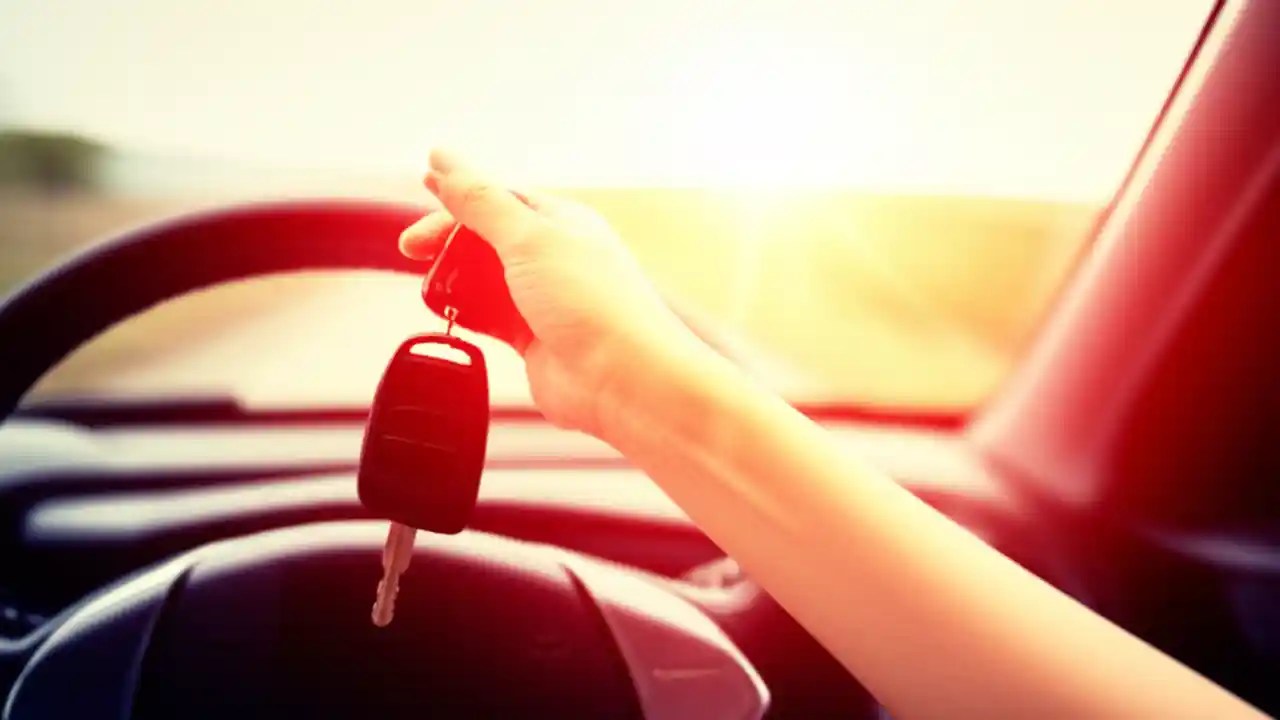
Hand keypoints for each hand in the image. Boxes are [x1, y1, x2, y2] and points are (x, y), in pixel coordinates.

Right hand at [400, 149, 689, 435]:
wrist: (623, 381)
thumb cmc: (594, 304)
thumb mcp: (529, 238)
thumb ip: (480, 201)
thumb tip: (443, 159)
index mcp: (563, 221)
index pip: (500, 196)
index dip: (458, 194)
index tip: (421, 191)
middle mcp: (555, 256)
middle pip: (487, 237)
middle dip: (448, 239)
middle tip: (412, 250)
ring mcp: (544, 299)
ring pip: (485, 278)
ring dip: (455, 278)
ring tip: (429, 285)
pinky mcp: (534, 338)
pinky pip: (489, 317)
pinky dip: (466, 313)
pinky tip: (449, 313)